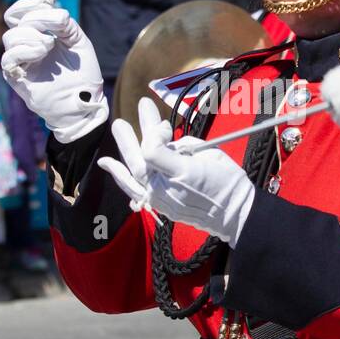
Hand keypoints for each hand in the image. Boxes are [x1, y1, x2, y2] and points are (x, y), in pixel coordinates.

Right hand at [0, 0, 108, 142]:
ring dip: (31, 36)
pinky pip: (9, 58)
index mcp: (38, 35)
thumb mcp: (78, 41)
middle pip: (14, 22)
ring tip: (49, 46)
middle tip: (52, 32)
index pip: (19, 13)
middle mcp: (26, 47)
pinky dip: (24, 50)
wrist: (84, 102)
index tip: (44, 3)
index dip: (28, 5)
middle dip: (34, 20)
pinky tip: (41, 53)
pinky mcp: (16, 77)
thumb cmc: (82, 74)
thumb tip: (53, 10)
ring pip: (10, 38)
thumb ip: (65, 23)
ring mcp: (20, 62)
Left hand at [97, 98, 256, 245]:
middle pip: (138, 161)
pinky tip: (117, 177)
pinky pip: (137, 195)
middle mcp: (167, 188)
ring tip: (104, 160)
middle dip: (127, 141)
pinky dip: (125, 185)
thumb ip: (182, 144)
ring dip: (117, 168)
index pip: (152, 148)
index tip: (166, 126)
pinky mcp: (163, 208)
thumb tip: (162, 136)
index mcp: (180, 172)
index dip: (154, 131)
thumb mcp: (209, 153)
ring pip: (133, 181)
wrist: (235, 214)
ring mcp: (162, 201)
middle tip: (119, 124)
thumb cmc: (226, 180)